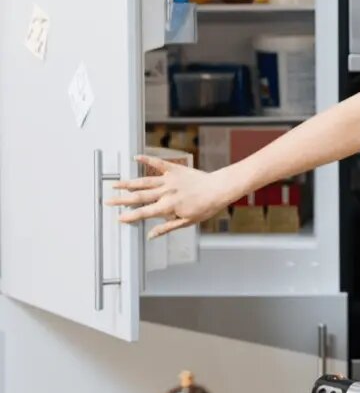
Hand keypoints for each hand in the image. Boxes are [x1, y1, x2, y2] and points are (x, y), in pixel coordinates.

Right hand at [106, 154, 239, 238]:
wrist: (219, 188)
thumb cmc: (206, 207)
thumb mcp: (187, 222)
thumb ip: (167, 227)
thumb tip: (151, 235)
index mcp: (168, 206)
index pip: (144, 213)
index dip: (130, 216)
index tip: (119, 217)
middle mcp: (166, 192)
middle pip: (139, 196)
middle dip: (122, 199)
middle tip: (108, 200)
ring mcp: (169, 179)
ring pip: (144, 181)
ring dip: (128, 183)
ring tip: (115, 184)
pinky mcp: (175, 169)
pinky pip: (158, 163)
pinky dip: (147, 159)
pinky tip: (136, 157)